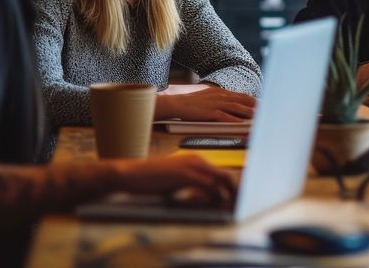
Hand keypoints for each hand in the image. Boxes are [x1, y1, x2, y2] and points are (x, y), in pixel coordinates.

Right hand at [112, 154, 235, 203]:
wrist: (131, 174)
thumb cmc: (151, 180)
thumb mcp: (176, 183)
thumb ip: (193, 188)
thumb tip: (208, 198)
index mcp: (196, 160)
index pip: (221, 173)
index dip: (231, 188)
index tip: (235, 200)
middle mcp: (197, 160)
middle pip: (226, 175)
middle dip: (234, 192)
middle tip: (237, 206)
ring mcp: (191, 165)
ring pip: (220, 180)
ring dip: (226, 196)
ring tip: (228, 208)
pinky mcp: (184, 174)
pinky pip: (208, 186)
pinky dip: (214, 197)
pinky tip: (214, 206)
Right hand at [155, 86, 255, 121]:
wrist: (178, 103)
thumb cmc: (193, 103)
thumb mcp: (210, 96)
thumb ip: (222, 100)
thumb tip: (233, 104)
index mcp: (222, 93)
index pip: (242, 96)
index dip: (254, 101)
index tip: (264, 105)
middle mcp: (221, 96)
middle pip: (243, 101)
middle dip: (256, 106)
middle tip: (267, 112)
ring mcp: (215, 104)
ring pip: (236, 108)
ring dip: (248, 113)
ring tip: (258, 118)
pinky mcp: (209, 112)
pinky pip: (223, 116)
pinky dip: (233, 120)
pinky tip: (240, 124)